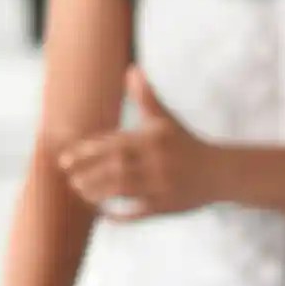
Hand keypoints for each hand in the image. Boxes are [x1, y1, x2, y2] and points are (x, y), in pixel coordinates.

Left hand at [60, 66, 216, 220]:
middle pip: (114, 169)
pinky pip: (138, 213)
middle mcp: (157, 161)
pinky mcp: (166, 206)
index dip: (85, 153)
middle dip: (88, 175)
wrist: (220, 172)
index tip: (65, 159)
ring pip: (123, 191)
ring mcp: (162, 185)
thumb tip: (132, 69)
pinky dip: (119, 215)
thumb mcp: (166, 120)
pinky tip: (104, 214)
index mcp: (152, 139)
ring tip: (82, 192)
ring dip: (97, 193)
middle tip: (71, 178)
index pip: (112, 144)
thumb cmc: (186, 143)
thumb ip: (146, 97)